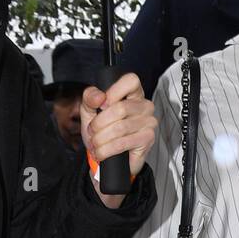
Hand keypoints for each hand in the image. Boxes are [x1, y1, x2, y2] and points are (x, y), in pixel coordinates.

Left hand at [81, 73, 157, 204]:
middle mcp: (145, 105)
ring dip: (101, 139)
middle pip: (120, 108)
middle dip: (99, 123)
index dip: (113, 92)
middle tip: (92, 132)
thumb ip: (90, 98)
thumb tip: (99, 96)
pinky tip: (102, 153)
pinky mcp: (148, 140)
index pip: (131, 80)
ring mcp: (149, 122)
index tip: (101, 106)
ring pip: (120, 128)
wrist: (107, 156)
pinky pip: (123, 143)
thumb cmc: (101, 131)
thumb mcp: (90, 110)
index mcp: (133, 93)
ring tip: (95, 144)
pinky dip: (107, 150)